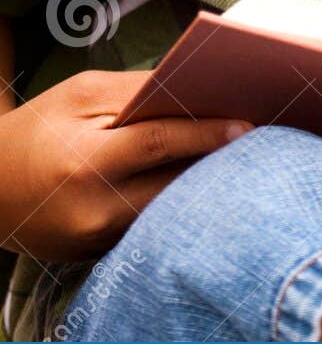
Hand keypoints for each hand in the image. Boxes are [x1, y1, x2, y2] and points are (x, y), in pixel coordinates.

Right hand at [0, 71, 252, 260]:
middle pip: (176, 186)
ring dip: (204, 188)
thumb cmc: (38, 128)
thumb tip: (194, 86)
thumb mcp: (80, 94)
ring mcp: (99, 242)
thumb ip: (137, 92)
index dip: (207, 132)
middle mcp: (96, 210)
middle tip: (262, 140)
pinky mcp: (101, 257)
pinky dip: (179, 207)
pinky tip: (203, 185)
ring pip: (170, 212)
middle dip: (218, 163)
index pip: (161, 144)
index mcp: (87, 162)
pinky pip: (153, 229)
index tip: (248, 123)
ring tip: (242, 160)